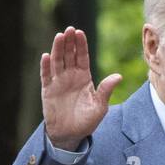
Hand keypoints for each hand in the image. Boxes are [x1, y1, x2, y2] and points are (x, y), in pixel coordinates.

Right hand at [41, 26, 121, 150]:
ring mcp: (58, 82)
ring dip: (57, 49)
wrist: (70, 135)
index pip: (82, 57)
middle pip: (69, 55)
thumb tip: (119, 76)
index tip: (79, 32)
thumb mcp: (99, 106)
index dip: (81, 45)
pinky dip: (45, 66)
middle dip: (69, 42)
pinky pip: (46, 76)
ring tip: (59, 37)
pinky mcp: (47, 91)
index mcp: (84, 77)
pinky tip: (46, 56)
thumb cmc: (86, 121)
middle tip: (69, 29)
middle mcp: (70, 76)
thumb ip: (106, 90)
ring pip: (57, 62)